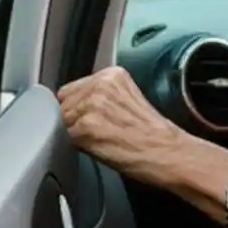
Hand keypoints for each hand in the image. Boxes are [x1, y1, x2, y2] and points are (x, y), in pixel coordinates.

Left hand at [57, 66, 184, 186]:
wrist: (166, 152)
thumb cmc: (152, 134)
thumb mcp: (128, 99)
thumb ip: (102, 95)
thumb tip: (78, 105)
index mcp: (111, 75)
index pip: (71, 89)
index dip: (77, 107)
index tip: (89, 118)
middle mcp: (100, 84)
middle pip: (63, 103)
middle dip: (73, 118)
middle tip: (97, 132)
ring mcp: (92, 105)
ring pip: (62, 120)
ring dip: (74, 132)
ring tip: (99, 140)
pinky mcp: (86, 127)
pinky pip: (64, 137)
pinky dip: (76, 145)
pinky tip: (97, 148)